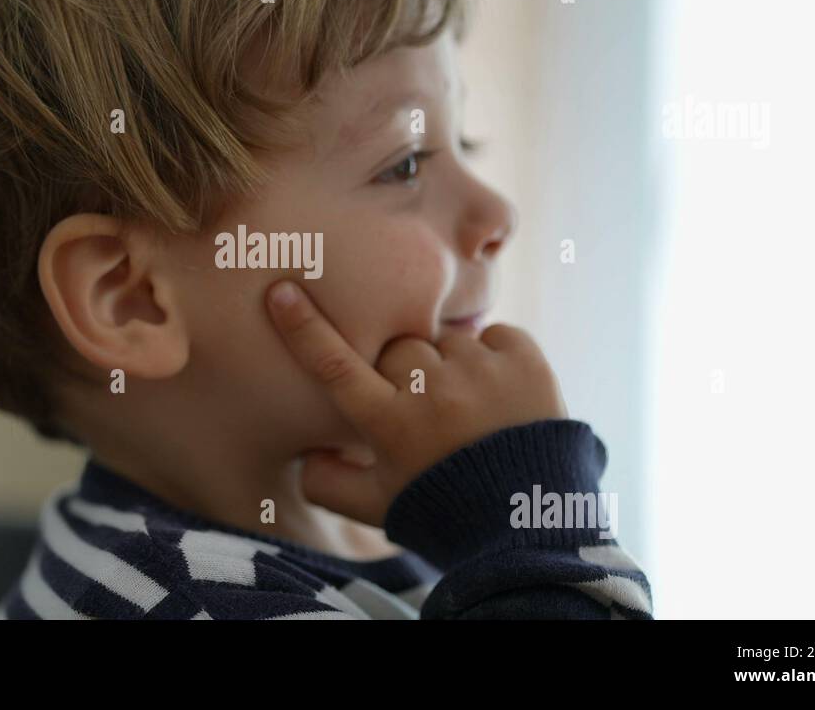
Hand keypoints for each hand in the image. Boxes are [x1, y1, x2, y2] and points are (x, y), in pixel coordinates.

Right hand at [265, 280, 567, 527]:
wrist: (534, 523)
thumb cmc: (445, 514)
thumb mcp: (376, 508)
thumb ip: (326, 483)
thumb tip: (301, 452)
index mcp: (388, 423)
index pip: (334, 366)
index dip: (303, 328)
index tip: (281, 290)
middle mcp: (430, 390)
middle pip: (398, 350)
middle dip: (406, 374)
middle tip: (430, 415)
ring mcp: (479, 371)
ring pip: (447, 341)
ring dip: (453, 368)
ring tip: (473, 415)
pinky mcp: (524, 360)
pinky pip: (496, 335)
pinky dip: (496, 359)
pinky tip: (500, 398)